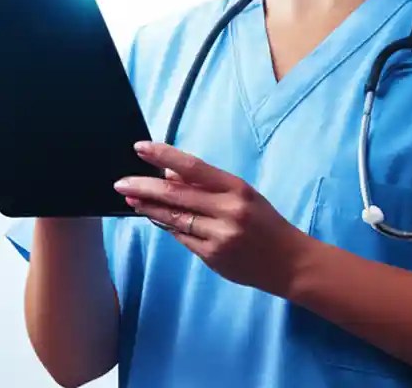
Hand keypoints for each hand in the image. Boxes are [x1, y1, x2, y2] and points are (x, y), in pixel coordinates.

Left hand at [113, 141, 306, 297]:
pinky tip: (154, 217)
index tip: (140, 148)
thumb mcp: (243, 194)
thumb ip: (208, 185)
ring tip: (131, 199)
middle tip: (121, 183)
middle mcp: (227, 211)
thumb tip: (170, 174)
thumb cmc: (265, 223)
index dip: (163, 156)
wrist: (290, 263)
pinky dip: (166, 226)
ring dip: (148, 208)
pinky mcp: (213, 256)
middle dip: (143, 187)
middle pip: (175, 195)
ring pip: (173, 218)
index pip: (193, 167)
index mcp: (237, 188)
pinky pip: (181, 237)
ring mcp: (219, 236)